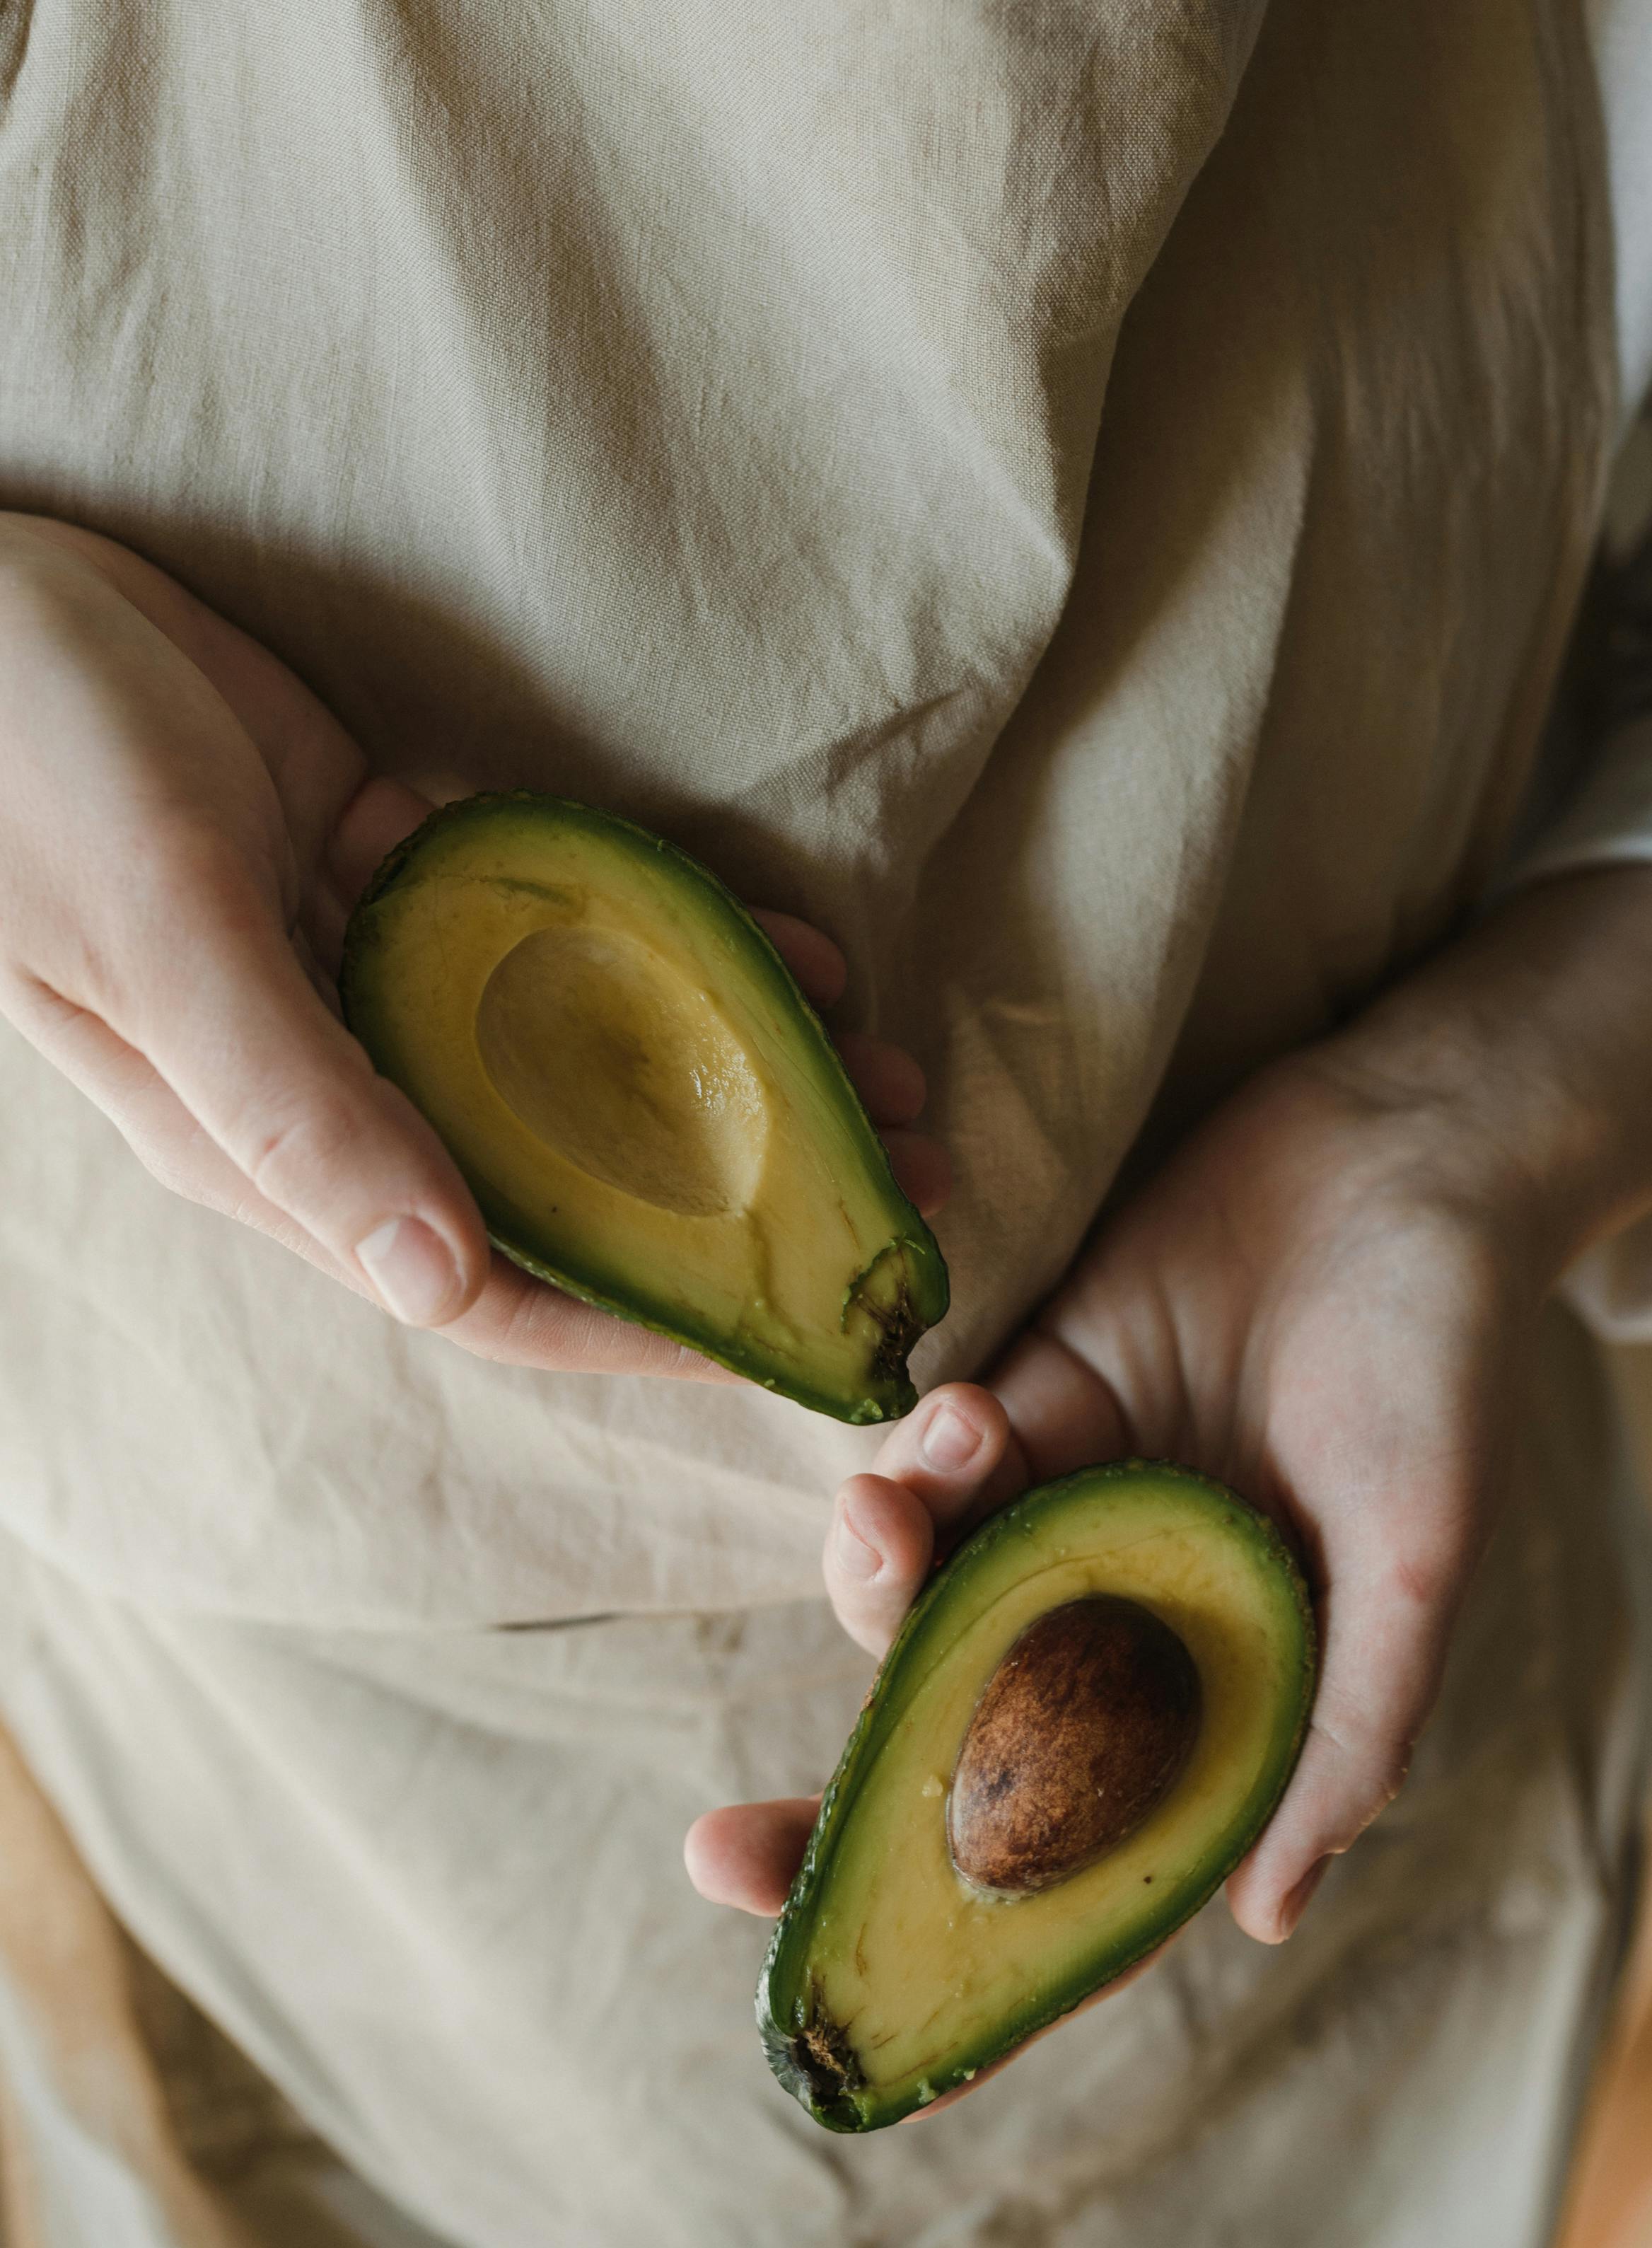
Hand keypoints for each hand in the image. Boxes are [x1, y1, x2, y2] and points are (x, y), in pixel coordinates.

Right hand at [0, 517, 946, 1374]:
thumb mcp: (162, 934)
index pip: (487, 1281)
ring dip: (728, 1068)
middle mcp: (339, 1078)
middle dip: (727, 1197)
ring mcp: (371, 970)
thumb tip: (437, 1276)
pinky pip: (562, 925)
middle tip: (891, 1186)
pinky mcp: (394, 862)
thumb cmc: (26, 768)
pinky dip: (673, 935)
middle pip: (564, 1176)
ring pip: (582, 1054)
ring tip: (882, 1071)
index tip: (785, 1330)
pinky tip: (786, 943)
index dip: (641, 1318)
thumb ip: (295, 1103)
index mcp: (275, 1146)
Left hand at [689, 844, 1651, 1944]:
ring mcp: (1073, 1527)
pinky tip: (972, 1411)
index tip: (846, 1999)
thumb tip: (1265, 1917)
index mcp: (1231, 1700)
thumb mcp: (1414, 1562)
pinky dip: (918, 1466)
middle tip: (715, 1848)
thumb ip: (1343, 1730)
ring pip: (925, 1617)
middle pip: (972, 1763)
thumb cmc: (1439, 1367)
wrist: (1398, 1160)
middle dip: (841, 1813)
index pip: (1096, 1861)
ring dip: (880, 1584)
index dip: (975, 1945)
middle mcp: (1137, 1635)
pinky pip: (928, 1481)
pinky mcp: (1031, 1418)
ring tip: (898, 1502)